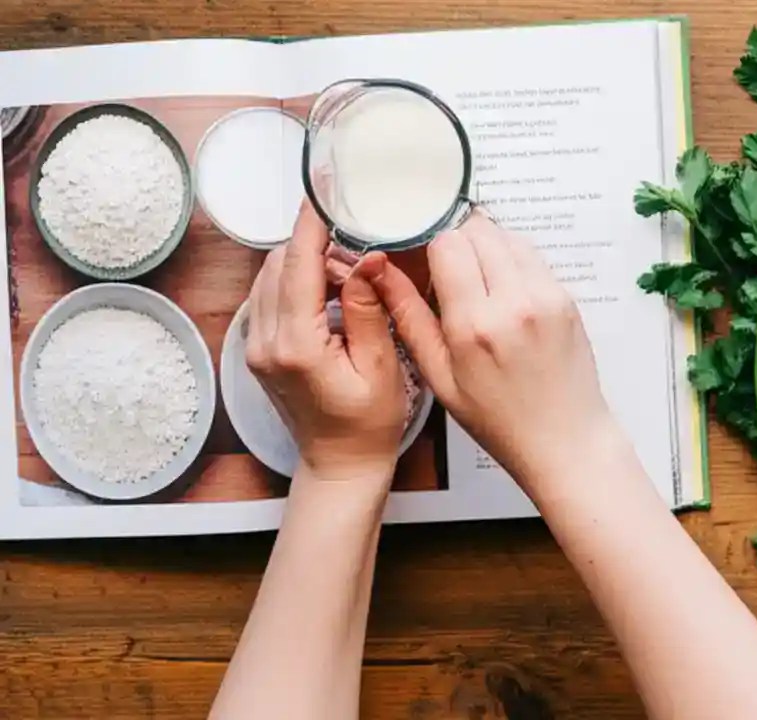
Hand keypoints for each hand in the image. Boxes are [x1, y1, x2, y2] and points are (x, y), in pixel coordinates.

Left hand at [245, 203, 407, 487]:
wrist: (340, 465)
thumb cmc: (367, 425)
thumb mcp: (381, 365)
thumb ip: (368, 307)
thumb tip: (366, 258)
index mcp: (296, 345)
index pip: (299, 264)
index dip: (312, 222)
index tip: (324, 190)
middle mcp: (265, 342)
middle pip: (280, 263)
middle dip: (315, 244)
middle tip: (356, 248)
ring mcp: (255, 346)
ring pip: (270, 276)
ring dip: (305, 262)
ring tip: (347, 276)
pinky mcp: (257, 350)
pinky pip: (269, 297)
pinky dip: (295, 282)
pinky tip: (327, 294)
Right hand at [358, 214, 612, 491]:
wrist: (565, 440)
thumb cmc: (499, 420)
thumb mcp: (440, 378)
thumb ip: (409, 318)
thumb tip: (379, 273)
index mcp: (474, 326)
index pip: (448, 244)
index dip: (431, 247)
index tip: (426, 264)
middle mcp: (514, 303)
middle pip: (478, 230)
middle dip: (458, 241)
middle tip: (450, 271)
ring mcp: (546, 297)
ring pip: (507, 235)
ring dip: (486, 245)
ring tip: (477, 281)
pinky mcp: (566, 298)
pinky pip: (532, 255)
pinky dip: (512, 259)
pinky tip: (504, 290)